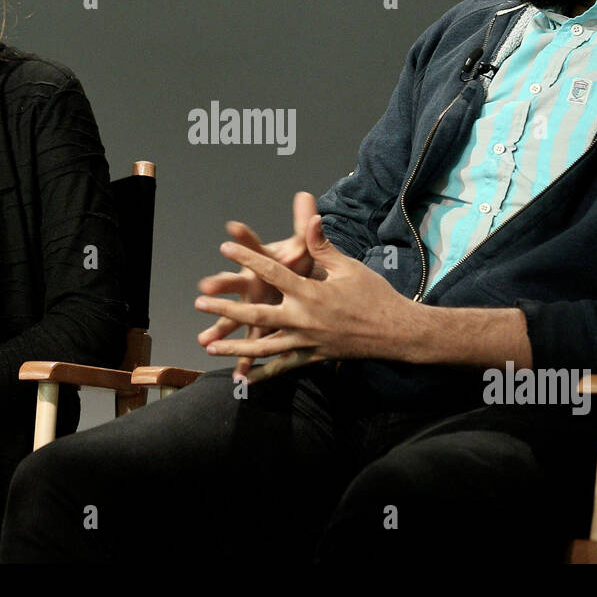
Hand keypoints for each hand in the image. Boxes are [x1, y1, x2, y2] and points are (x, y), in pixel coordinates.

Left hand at [195, 214, 420, 374]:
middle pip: (256, 314)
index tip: (225, 246)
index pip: (272, 271)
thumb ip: (322, 246)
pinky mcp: (312, 357)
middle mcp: (304, 319)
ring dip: (234, 345)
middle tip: (200, 301)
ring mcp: (306, 342)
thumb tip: (311, 217)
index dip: (247, 257)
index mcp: (311, 292)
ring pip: (263, 346)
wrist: (395, 332)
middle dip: (226, 308)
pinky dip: (263, 374)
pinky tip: (243, 379)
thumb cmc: (373, 294)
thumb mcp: (348, 267)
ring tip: (208, 344)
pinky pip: (282, 368)